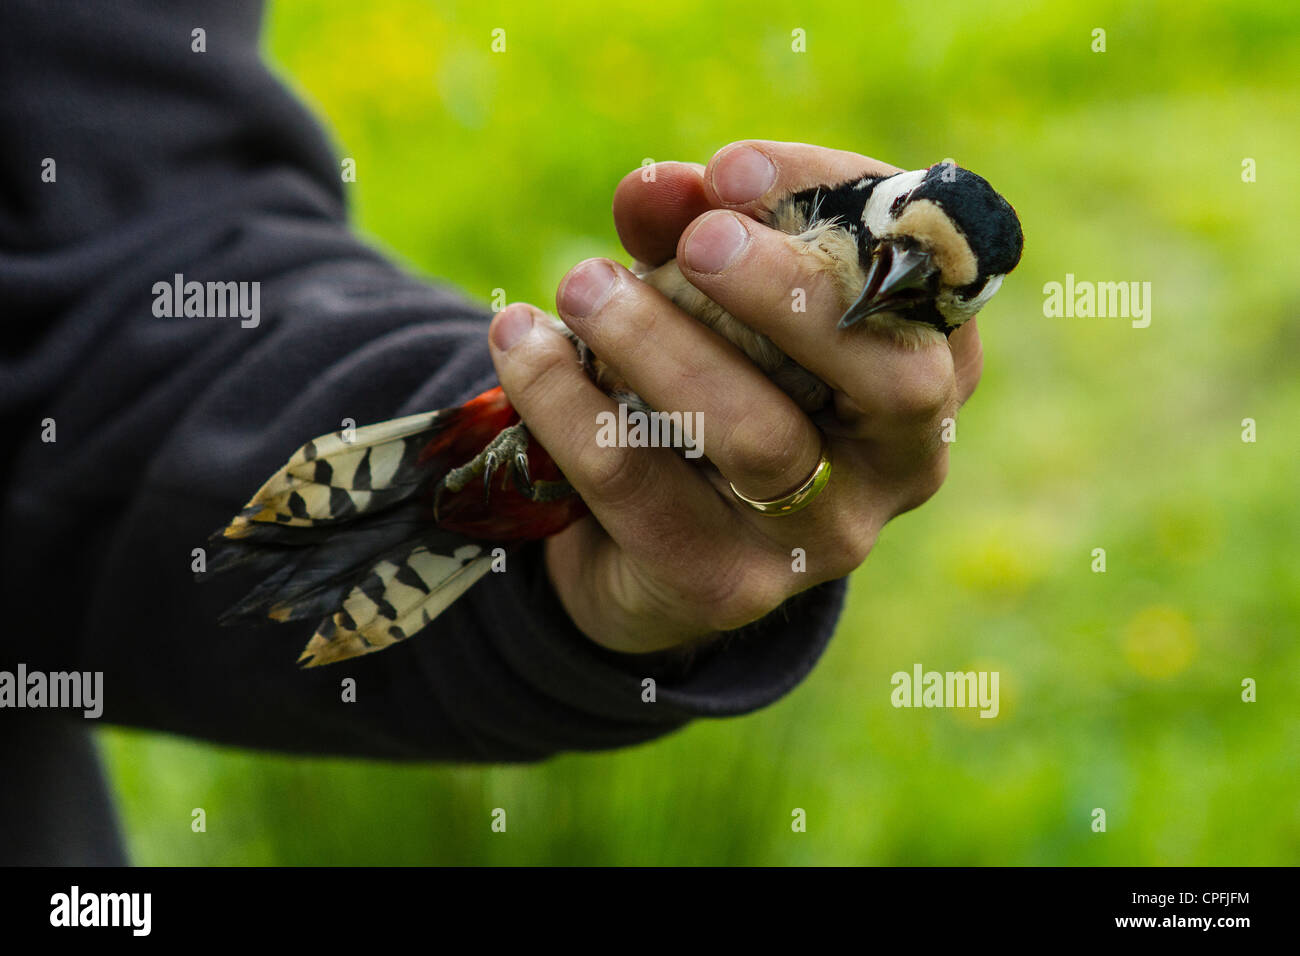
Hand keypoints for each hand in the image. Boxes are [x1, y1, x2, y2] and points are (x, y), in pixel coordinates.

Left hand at [487, 140, 983, 653]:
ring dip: (659, 345)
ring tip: (580, 287)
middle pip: (888, 375)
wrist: (650, 542)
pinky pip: (644, 489)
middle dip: (787, 292)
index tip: (730, 169)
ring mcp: (825, 536)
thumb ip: (694, 229)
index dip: (832, 205)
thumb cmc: (708, 381)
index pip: (916, 268)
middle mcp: (903, 457)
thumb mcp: (707, 291)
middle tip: (694, 242)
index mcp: (929, 359)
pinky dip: (571, 406)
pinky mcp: (729, 585)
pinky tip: (522, 346)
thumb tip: (657, 188)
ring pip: (761, 438)